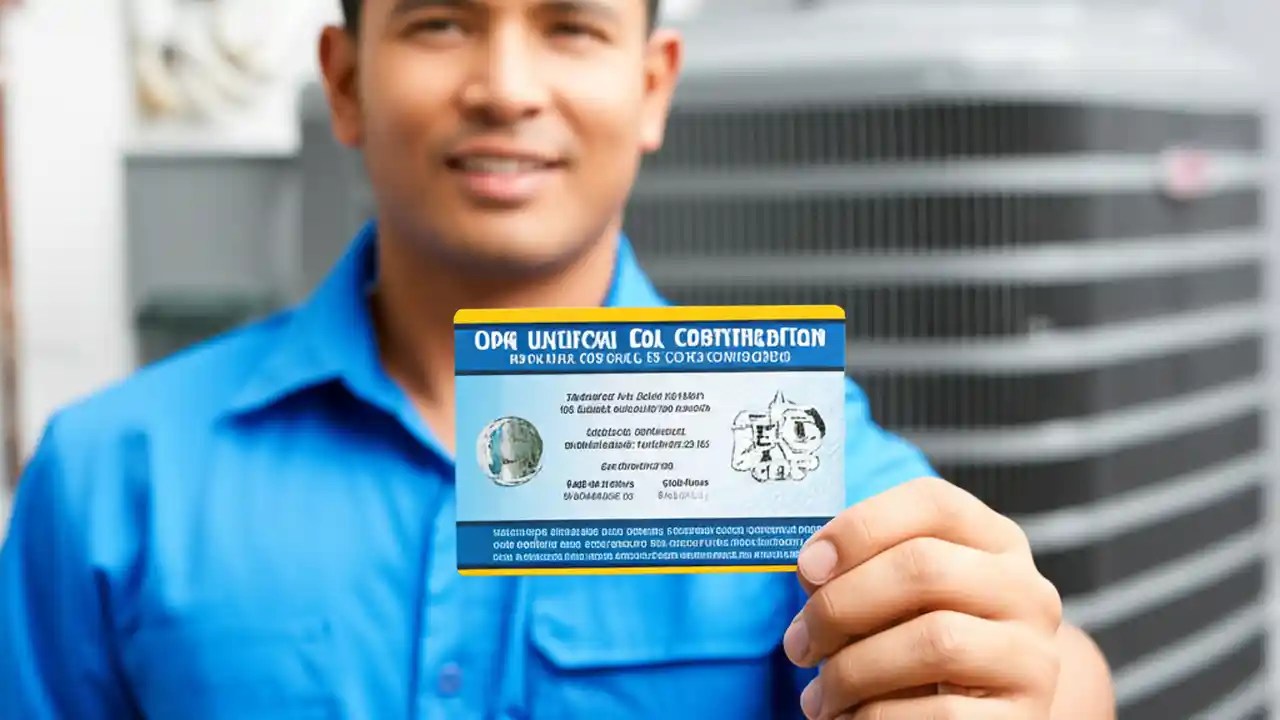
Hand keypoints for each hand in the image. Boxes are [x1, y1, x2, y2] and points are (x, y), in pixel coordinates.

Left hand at [784, 477, 1062, 718]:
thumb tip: (813, 571)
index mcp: (994, 541)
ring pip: (935, 642)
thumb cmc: (920, 647)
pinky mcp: (1023, 716)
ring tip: (820, 696)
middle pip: (924, 567)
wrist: (981, 717)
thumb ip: (861, 572)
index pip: (932, 503)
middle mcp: (1025, 589)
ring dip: (853, 671)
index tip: (807, 567)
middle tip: (799, 644)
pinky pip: (941, 714)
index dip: (860, 527)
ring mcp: (1033, 655)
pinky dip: (877, 718)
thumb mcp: (897, 597)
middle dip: (841, 606)